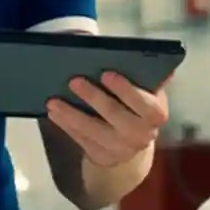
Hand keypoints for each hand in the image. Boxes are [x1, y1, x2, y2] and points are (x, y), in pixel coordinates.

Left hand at [46, 71, 170, 167]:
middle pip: (116, 115)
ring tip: (53, 100)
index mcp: (156, 113)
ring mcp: (123, 149)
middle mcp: (143, 134)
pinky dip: (67, 126)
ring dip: (72, 114)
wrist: (133, 141)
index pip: (144, 102)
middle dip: (93, 97)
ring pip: (94, 131)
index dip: (125, 89)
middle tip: (73, 80)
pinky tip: (54, 113)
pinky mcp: (104, 158)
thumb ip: (138, 73)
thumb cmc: (135, 103)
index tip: (106, 73)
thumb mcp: (143, 89)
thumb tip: (129, 51)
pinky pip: (82, 141)